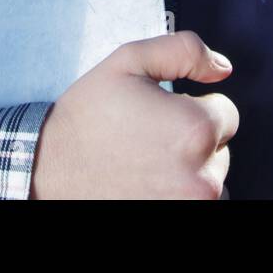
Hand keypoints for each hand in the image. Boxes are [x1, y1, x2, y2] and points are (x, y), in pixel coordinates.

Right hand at [30, 30, 236, 198]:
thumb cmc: (84, 121)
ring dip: (189, 171)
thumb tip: (222, 66)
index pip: (226, 112)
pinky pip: (199, 205)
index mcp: (195, 128)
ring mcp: (191, 206)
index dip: (192, 108)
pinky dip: (179, 195)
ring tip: (145, 164)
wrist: (46, 173)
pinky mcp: (181, 222)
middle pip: (220, 148)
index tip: (160, 116)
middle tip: (146, 139)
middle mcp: (202, 176)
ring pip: (211, 179)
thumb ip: (183, 50)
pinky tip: (147, 185)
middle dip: (191, 140)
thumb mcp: (127, 62)